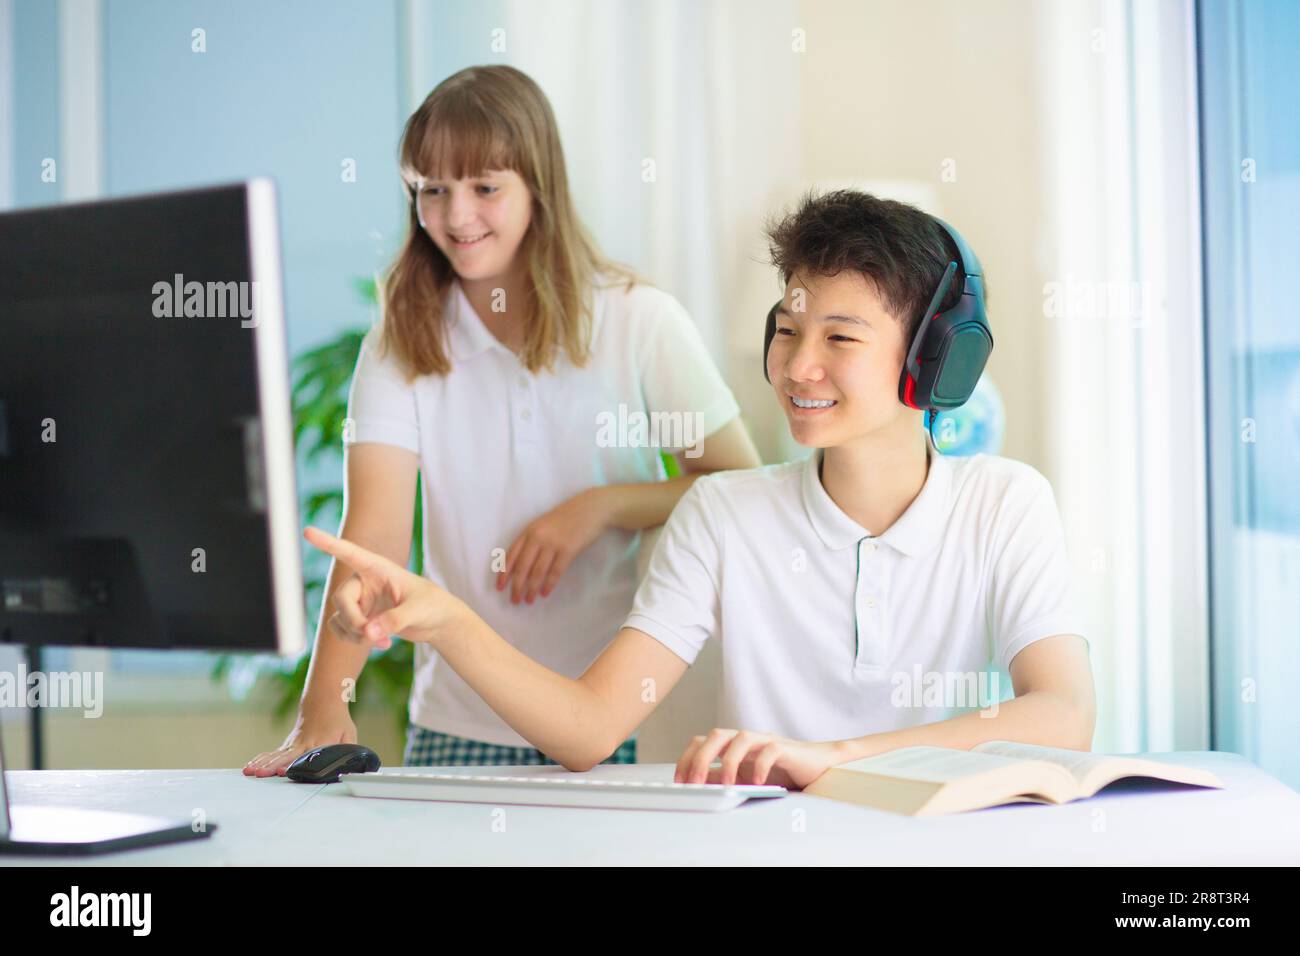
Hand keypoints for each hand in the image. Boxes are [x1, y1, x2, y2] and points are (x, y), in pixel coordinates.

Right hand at [242, 705, 357, 777]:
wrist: (323, 702)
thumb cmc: (338, 721)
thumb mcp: (349, 735)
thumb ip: (350, 752)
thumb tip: (352, 768)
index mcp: (320, 743)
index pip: (307, 756)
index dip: (296, 764)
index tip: (284, 771)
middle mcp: (303, 744)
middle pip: (286, 756)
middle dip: (273, 766)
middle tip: (261, 773)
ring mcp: (293, 744)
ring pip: (276, 755)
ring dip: (262, 763)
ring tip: (250, 771)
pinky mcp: (288, 745)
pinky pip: (272, 753)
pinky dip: (260, 759)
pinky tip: (250, 767)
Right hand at [303, 526, 468, 648]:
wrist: (438, 621)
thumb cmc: (433, 606)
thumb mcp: (418, 610)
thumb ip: (394, 620)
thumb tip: (368, 633)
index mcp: (379, 568)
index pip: (350, 553)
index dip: (328, 543)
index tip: (307, 531)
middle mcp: (365, 582)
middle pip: (341, 598)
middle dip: (353, 620)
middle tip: (369, 635)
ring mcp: (361, 601)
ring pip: (339, 617)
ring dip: (354, 634)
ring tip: (382, 641)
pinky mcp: (361, 617)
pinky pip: (342, 629)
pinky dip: (353, 639)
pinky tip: (378, 643)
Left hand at [497, 488, 609, 603]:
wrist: (591, 509)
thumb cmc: (568, 517)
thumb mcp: (545, 524)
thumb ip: (533, 540)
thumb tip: (523, 566)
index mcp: (530, 530)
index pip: (512, 554)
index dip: (504, 572)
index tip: (500, 587)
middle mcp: (538, 536)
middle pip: (522, 566)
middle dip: (517, 586)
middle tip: (514, 600)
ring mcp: (553, 543)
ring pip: (537, 571)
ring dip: (531, 588)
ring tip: (528, 600)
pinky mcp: (568, 550)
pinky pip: (555, 571)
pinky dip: (549, 584)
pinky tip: (544, 593)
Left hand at [674, 728, 845, 789]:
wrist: (815, 768)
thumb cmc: (778, 772)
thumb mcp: (744, 778)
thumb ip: (723, 778)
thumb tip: (698, 787)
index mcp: (732, 744)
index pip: (701, 741)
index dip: (687, 758)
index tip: (680, 782)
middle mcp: (746, 738)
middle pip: (716, 735)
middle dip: (701, 758)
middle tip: (695, 783)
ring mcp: (764, 740)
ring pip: (740, 738)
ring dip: (730, 762)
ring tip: (729, 786)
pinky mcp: (785, 748)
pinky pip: (769, 750)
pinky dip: (760, 766)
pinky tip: (758, 783)